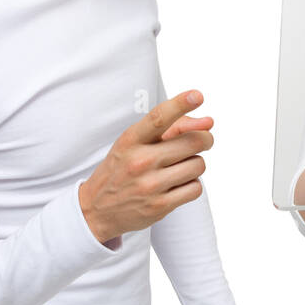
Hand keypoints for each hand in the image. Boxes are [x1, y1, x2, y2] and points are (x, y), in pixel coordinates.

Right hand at [78, 90, 213, 241]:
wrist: (97, 209)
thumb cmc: (122, 169)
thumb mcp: (134, 143)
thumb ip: (170, 128)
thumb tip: (208, 123)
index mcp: (131, 140)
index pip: (158, 118)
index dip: (180, 104)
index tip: (197, 95)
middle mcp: (140, 161)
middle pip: (193, 142)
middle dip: (204, 139)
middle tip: (202, 141)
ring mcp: (150, 185)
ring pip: (198, 165)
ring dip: (195, 165)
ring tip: (179, 167)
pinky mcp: (160, 206)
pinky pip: (195, 188)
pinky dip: (191, 185)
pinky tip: (176, 184)